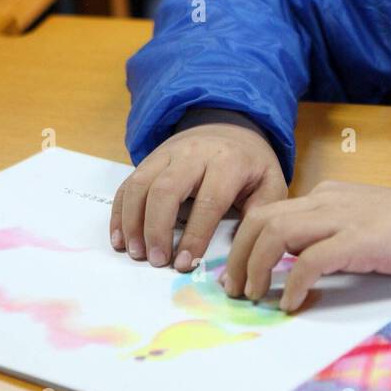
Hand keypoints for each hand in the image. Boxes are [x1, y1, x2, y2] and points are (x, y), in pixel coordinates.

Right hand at [110, 108, 287, 270]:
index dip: (194, 236)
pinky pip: (129, 183)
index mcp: (228, 162)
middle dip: (156, 229)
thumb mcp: (270, 183)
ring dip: (133, 221)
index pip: (208, 202)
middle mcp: (194, 154)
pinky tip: (120, 238)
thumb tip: (241, 251)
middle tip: (155, 261)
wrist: (232, 126)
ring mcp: (167, 153)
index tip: (183, 264)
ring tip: (136, 253)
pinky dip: (120, 211)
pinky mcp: (150, 158)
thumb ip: (260, 214)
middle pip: (166, 190)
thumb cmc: (251, 165)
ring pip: (141, 184)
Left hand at [220, 181, 390, 312]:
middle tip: (236, 289)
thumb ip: (328, 231)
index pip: (268, 211)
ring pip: (276, 235)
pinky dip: (293, 284)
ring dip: (256, 269)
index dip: (244, 244)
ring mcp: (341, 218)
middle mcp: (325, 200)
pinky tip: (291, 302)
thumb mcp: (358, 220)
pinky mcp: (358, 240)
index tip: (237, 273)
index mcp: (324, 194)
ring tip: (256, 296)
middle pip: (261, 220)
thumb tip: (296, 260)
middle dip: (239, 257)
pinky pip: (311, 261)